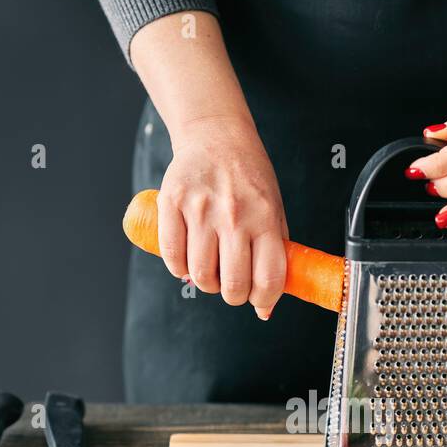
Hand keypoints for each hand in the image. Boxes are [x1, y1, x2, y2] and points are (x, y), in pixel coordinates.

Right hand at [158, 116, 288, 318]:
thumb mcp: (274, 212)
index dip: (263, 300)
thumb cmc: (249, 179)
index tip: (258, 301)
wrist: (216, 136)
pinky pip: (172, 254)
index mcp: (265, 218)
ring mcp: (201, 209)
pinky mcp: (171, 202)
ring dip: (205, 283)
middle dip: (232, 296)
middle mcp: (234, 215)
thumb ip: (275, 257)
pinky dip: (178, 268)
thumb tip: (265, 310)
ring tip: (210, 270)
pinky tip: (187, 261)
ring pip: (199, 274)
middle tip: (231, 286)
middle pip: (232, 283)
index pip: (269, 278)